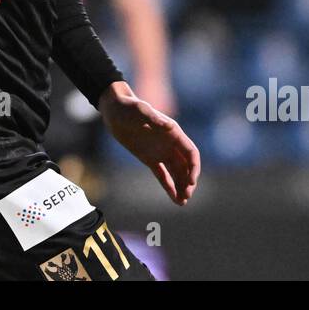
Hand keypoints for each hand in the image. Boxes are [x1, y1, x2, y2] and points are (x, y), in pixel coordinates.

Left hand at [98, 81, 199, 205]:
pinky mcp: (150, 159)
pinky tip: (174, 198)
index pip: (190, 153)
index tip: (191, 181)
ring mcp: (160, 152)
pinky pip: (162, 175)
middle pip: (185, 166)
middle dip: (188, 181)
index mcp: (173, 133)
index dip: (194, 167)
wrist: (114, 111)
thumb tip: (169, 126)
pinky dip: (169, 186)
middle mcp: (170, 144)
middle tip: (186, 195)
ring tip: (182, 202)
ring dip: (181, 187)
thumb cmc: (129, 107)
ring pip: (176, 173)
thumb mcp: (141, 110)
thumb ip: (154, 118)